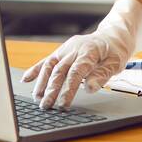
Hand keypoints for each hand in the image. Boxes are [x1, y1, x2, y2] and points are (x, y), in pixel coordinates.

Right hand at [21, 0, 141, 108]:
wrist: (113, 35)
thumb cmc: (115, 51)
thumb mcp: (116, 64)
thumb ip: (102, 76)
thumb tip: (89, 89)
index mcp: (89, 51)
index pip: (75, 73)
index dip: (68, 89)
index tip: (62, 104)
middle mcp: (74, 48)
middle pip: (59, 70)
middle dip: (51, 89)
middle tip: (45, 106)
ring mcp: (66, 49)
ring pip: (50, 65)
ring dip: (41, 82)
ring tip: (36, 97)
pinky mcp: (62, 51)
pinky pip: (47, 60)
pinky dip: (35, 69)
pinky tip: (26, 79)